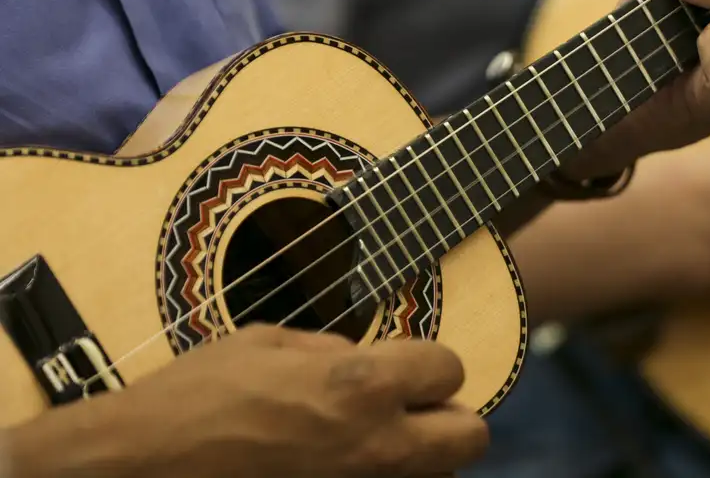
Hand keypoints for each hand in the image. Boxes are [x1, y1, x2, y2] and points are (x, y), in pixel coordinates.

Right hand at [9, 326, 487, 477]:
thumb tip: (364, 357)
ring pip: (435, 476)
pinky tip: (340, 467)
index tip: (404, 366)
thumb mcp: (265, 342)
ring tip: (369, 441)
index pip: (451, 367)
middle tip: (409, 409)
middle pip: (471, 435)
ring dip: (417, 455)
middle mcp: (377, 444)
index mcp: (362, 384)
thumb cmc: (195, 398)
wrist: (140, 469)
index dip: (427, 363)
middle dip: (447, 416)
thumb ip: (332, 349)